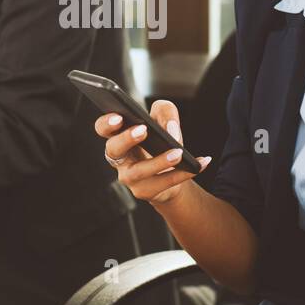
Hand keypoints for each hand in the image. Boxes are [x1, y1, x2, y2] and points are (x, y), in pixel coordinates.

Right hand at [95, 99, 209, 204]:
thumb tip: (170, 129)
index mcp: (118, 136)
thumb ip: (166, 112)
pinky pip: (164, 183)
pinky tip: (201, 163)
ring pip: (140, 171)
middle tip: (144, 130)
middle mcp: (119, 158)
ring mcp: (129, 177)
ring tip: (178, 152)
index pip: (103, 128)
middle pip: (113, 149)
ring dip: (160, 161)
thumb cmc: (160, 141)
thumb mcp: (164, 119)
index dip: (106, 123)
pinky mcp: (145, 191)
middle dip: (126, 139)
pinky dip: (184, 173)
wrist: (171, 172)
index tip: (119, 116)